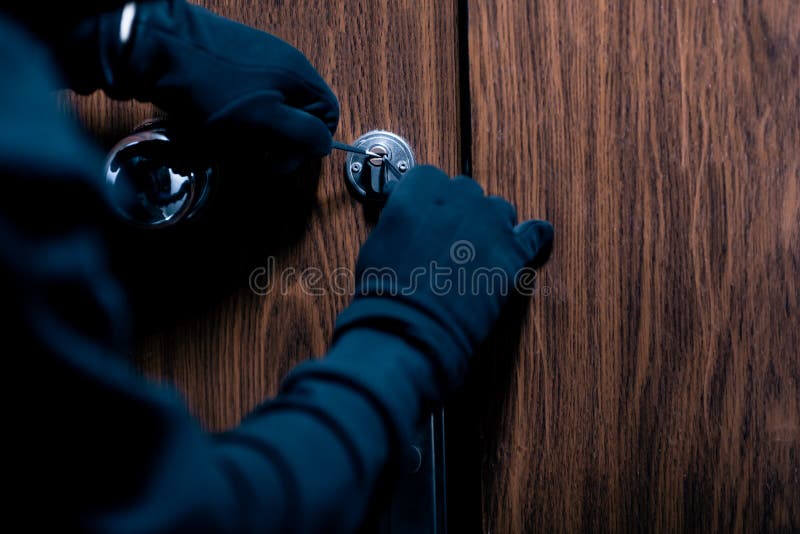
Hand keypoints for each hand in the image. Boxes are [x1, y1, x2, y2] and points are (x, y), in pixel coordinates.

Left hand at [57, 0, 338, 162]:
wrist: (155, 47)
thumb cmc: (212, 85)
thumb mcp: (266, 119)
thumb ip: (303, 133)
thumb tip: (325, 145)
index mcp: (298, 75)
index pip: (326, 117)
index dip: (307, 145)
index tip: (279, 160)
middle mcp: (281, 66)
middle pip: (295, 117)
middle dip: (274, 142)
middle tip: (250, 154)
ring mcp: (252, 65)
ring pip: (265, 114)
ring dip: (248, 136)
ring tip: (223, 142)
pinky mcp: (225, 68)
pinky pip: (239, 106)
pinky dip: (227, 123)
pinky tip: (208, 128)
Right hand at [334, 166, 553, 389]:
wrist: (411, 324)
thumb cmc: (387, 290)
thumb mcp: (377, 242)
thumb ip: (399, 221)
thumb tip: (406, 221)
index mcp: (422, 189)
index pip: (430, 178)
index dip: (427, 200)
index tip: (425, 215)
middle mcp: (459, 198)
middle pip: (466, 192)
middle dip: (458, 212)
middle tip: (448, 240)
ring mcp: (490, 224)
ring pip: (499, 210)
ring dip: (489, 225)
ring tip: (477, 251)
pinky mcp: (513, 253)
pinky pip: (535, 234)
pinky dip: (535, 236)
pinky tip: (533, 239)